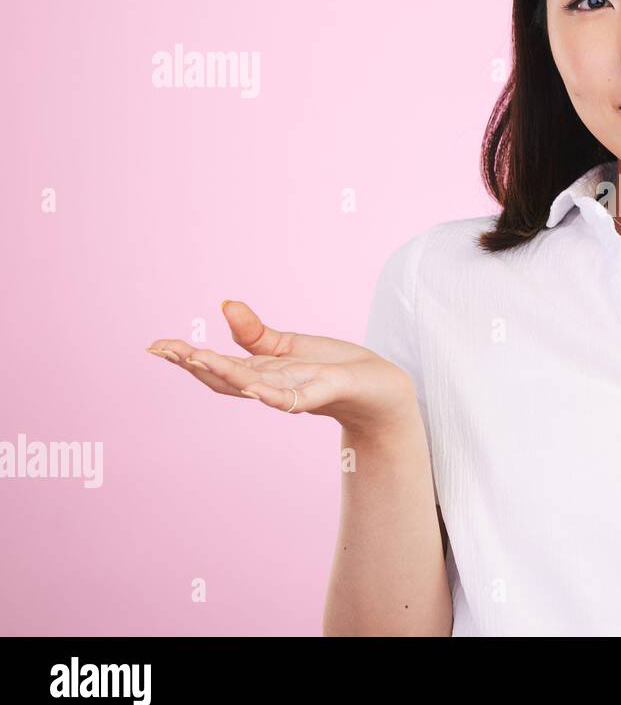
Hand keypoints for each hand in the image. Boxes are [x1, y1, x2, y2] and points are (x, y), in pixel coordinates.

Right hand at [145, 299, 417, 435]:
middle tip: (166, 350)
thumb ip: (256, 334)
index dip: (186, 357)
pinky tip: (255, 388)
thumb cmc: (335, 369)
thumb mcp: (290, 346)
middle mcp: (272, 386)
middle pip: (226, 380)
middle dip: (195, 365)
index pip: (216, 366)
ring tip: (197, 359)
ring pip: (254, 386)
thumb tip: (225, 305)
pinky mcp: (323, 394)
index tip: (156, 346)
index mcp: (261, 373)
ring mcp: (295, 393)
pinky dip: (274, 396)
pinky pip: (295, 398)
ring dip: (226, 375)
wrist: (380, 390)